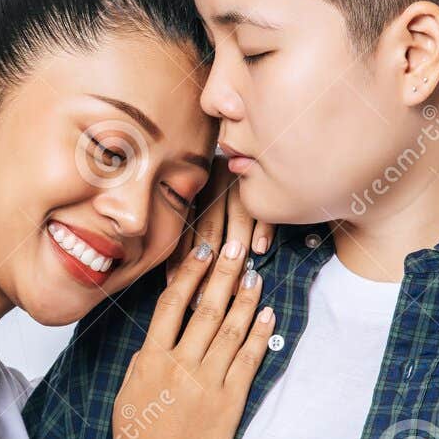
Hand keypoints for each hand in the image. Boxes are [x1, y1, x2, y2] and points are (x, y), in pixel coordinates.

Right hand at [112, 233, 274, 438]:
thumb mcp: (126, 397)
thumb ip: (141, 365)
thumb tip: (155, 342)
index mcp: (151, 361)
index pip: (171, 306)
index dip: (188, 275)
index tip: (200, 251)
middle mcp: (181, 366)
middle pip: (205, 309)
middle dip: (222, 274)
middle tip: (235, 246)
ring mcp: (207, 383)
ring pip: (231, 330)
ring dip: (245, 299)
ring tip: (255, 275)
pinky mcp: (230, 402)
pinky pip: (249, 361)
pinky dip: (261, 335)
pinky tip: (268, 315)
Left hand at [164, 153, 276, 286]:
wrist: (255, 143)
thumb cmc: (220, 184)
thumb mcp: (200, 199)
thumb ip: (190, 230)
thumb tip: (174, 275)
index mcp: (194, 186)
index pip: (184, 227)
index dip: (178, 258)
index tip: (174, 285)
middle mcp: (214, 180)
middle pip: (209, 226)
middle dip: (206, 265)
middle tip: (205, 296)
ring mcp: (240, 177)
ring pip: (235, 218)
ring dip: (235, 253)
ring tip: (234, 284)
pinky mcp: (265, 179)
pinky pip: (263, 206)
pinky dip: (262, 229)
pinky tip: (260, 250)